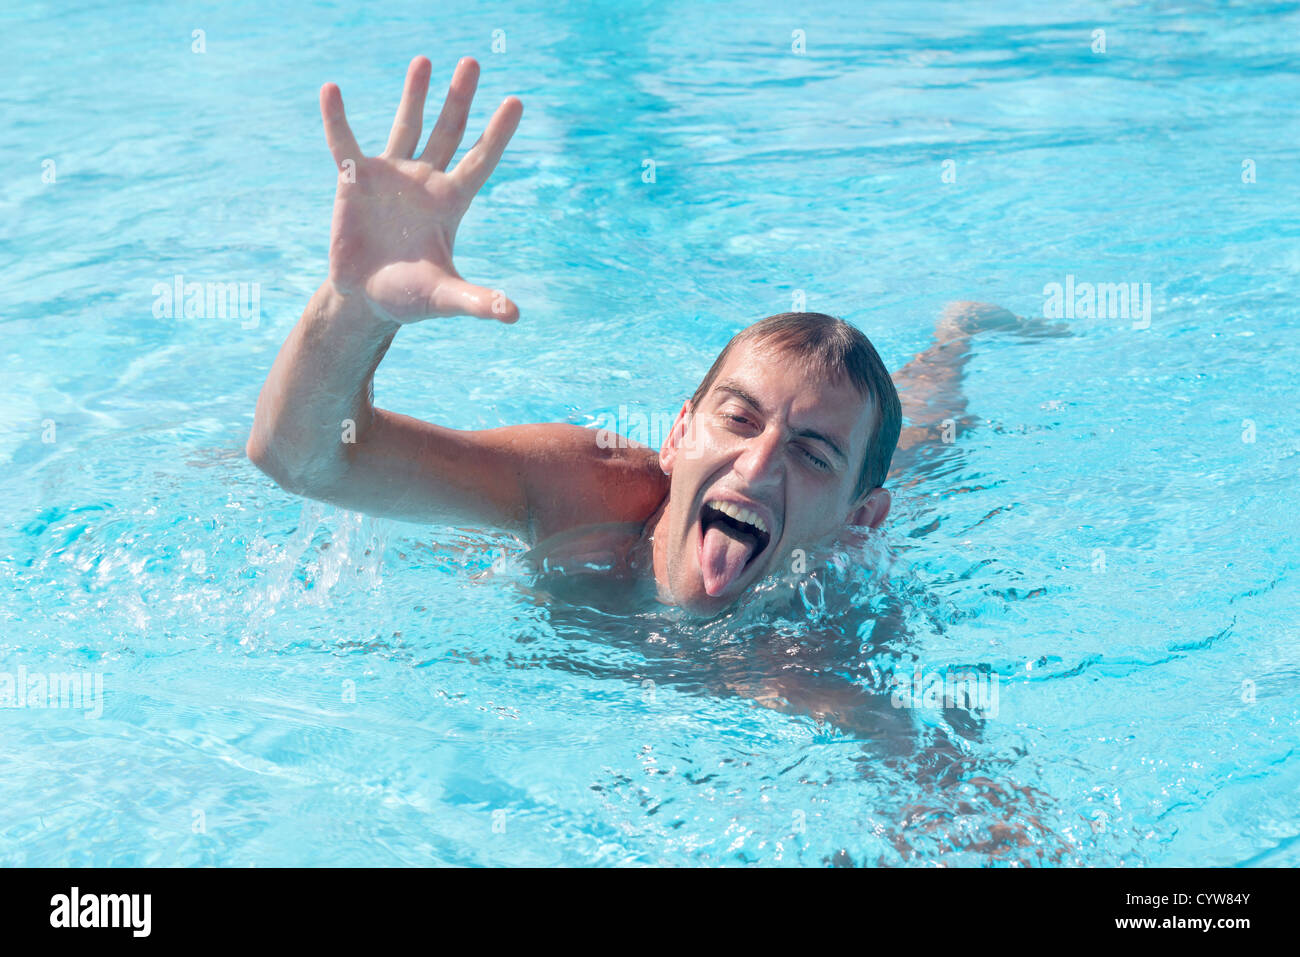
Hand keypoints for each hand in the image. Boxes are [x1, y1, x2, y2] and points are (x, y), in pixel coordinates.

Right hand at [319, 56, 521, 323]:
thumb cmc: (410, 297)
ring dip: (415, 94)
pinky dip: (337, 119)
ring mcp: (391, 176)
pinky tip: (331, 90)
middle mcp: (425, 181)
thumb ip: (477, 302)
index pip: (480, 161)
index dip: (498, 133)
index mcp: (450, 203)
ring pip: (406, 126)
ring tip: (425, 60)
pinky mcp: (354, 181)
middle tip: (473, 61)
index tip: (517, 101)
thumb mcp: (444, 298)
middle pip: (448, 132)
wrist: (366, 299)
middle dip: (460, 99)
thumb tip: (513, 316)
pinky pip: (343, 144)